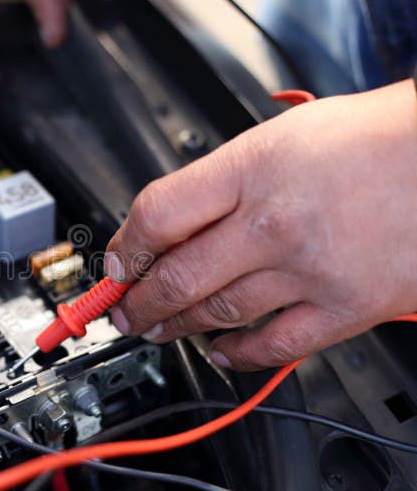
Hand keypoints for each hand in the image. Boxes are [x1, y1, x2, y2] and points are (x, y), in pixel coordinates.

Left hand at [104, 80, 416, 370]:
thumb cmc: (374, 137)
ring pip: (217, 313)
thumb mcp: (281, 134)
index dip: (123, 246)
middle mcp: (274, 222)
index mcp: (252, 169)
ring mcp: (310, 269)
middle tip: (122, 311)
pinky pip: (276, 346)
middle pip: (178, 274)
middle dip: (138, 300)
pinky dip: (239, 356)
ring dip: (177, 327)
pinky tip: (220, 353)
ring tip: (158, 329)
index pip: (158, 215)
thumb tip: (173, 221)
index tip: (115, 263)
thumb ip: (223, 179)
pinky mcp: (347, 306)